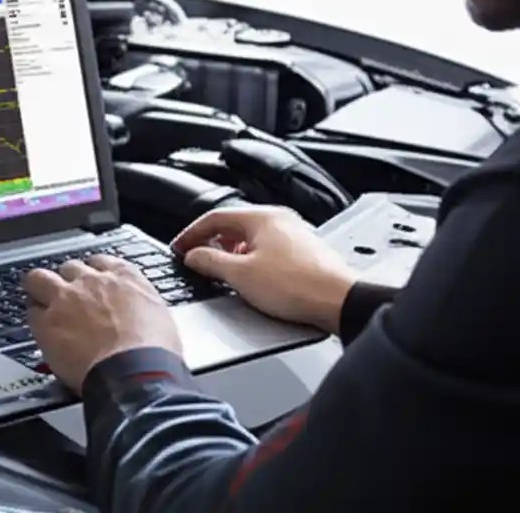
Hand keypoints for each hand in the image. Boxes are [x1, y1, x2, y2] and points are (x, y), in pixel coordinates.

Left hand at [23, 255, 182, 392]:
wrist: (135, 370)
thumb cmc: (154, 351)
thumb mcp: (159, 316)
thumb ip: (139, 306)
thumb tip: (137, 314)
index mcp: (124, 277)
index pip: (101, 261)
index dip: (93, 273)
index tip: (92, 282)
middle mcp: (92, 281)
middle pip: (69, 267)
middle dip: (67, 280)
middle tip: (68, 297)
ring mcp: (66, 298)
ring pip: (39, 278)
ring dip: (40, 289)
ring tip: (42, 302)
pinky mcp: (47, 322)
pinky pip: (31, 310)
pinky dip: (35, 317)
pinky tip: (40, 328)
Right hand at [172, 206, 355, 333]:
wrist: (339, 301)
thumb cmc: (297, 285)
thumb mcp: (240, 275)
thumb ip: (210, 262)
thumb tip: (194, 255)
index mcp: (262, 218)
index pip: (215, 217)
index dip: (192, 234)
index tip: (180, 248)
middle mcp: (279, 221)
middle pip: (234, 227)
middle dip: (212, 244)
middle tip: (197, 261)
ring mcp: (294, 236)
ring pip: (251, 240)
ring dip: (231, 255)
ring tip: (222, 275)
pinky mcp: (303, 254)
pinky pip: (268, 252)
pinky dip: (252, 262)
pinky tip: (251, 281)